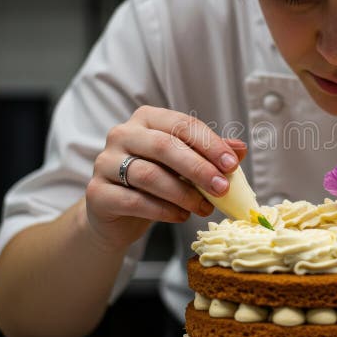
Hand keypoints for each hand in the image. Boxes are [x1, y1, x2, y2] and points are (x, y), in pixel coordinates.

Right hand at [85, 106, 247, 251]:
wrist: (117, 215)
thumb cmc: (156, 182)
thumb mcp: (185, 165)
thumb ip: (210, 155)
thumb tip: (240, 148)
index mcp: (146, 119)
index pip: (182, 125)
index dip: (209, 144)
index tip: (232, 165)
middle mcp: (122, 134)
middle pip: (164, 147)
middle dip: (198, 168)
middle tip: (222, 188)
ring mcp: (105, 162)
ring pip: (149, 175)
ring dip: (184, 194)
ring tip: (205, 207)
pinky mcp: (96, 193)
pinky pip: (134, 200)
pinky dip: (163, 210)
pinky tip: (181, 216)